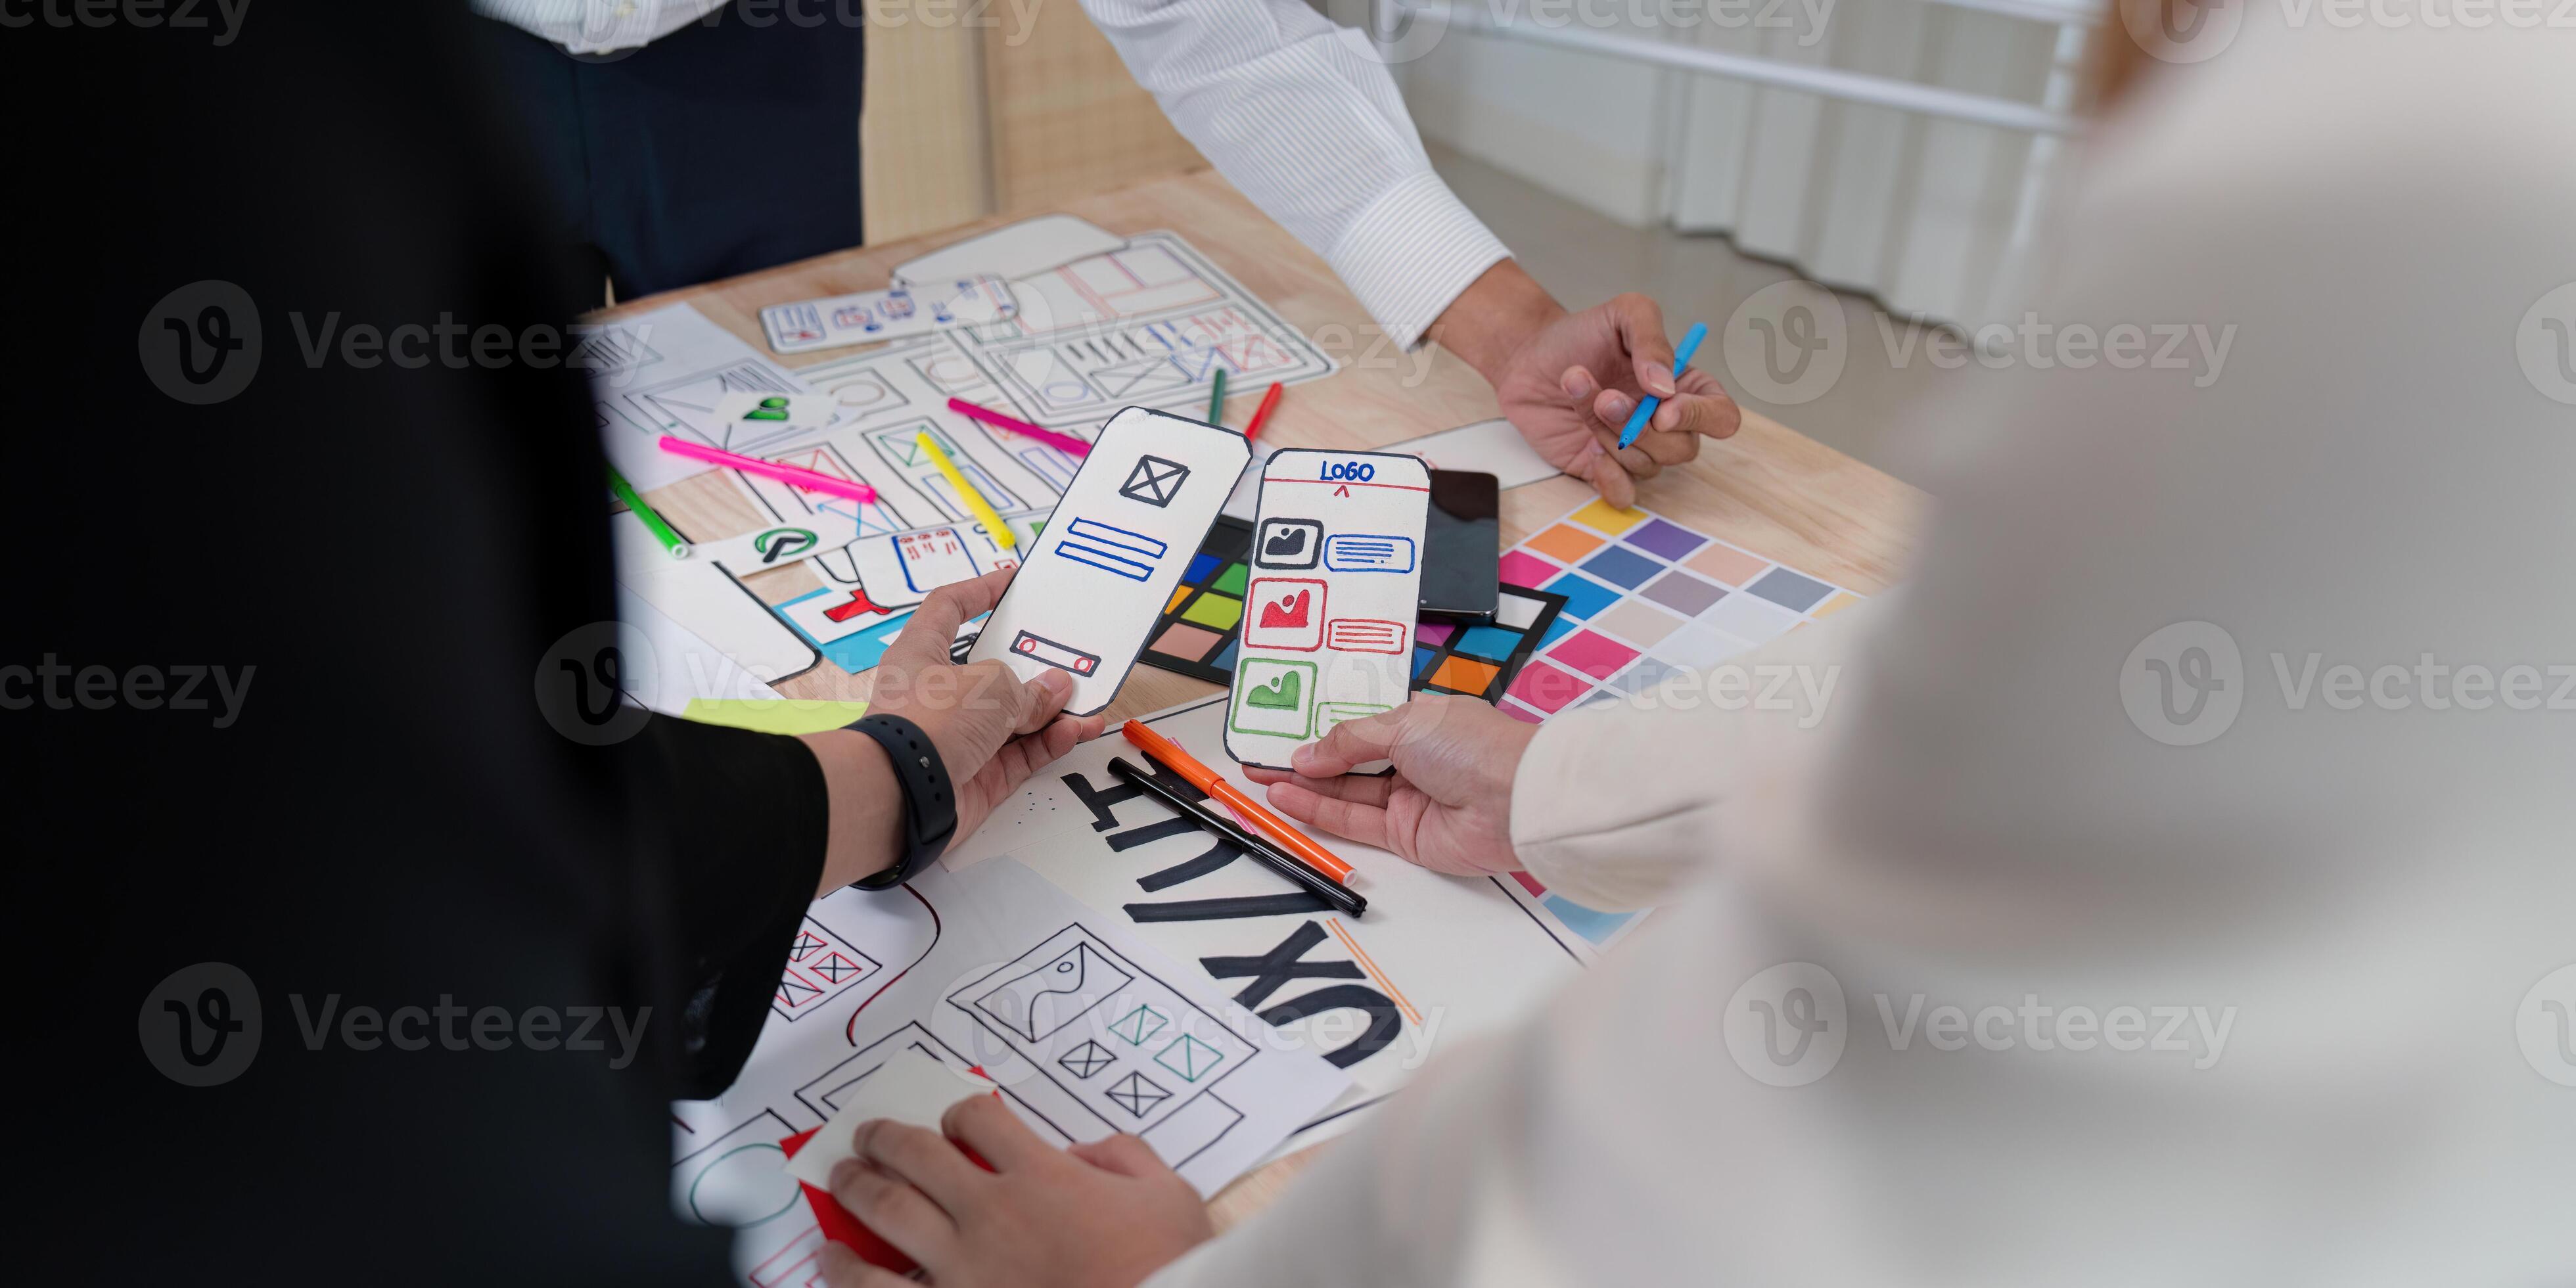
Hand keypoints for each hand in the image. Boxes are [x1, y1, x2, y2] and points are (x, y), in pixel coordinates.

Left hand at [802, 567, 1105, 890]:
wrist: (902, 796)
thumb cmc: (927, 723)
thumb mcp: (990, 685)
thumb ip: (1029, 687)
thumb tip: (1056, 690)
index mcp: (922, 654)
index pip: (949, 609)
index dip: (980, 591)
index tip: (1013, 582)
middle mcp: (937, 694)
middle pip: (994, 669)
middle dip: (1035, 665)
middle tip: (1070, 656)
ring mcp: (959, 737)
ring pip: (1016, 716)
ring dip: (1053, 709)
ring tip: (1088, 701)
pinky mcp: (978, 775)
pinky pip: (1023, 753)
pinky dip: (1051, 742)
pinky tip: (1076, 731)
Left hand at [817, 1095, 1213, 1287]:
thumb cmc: (1168, 1268)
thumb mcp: (1169, 1196)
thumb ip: (1123, 1158)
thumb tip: (1084, 1154)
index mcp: (1043, 1177)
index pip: (979, 1120)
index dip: (964, 1111)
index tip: (959, 1120)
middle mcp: (991, 1214)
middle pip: (917, 1154)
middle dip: (886, 1137)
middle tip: (869, 1133)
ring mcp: (964, 1269)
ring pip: (887, 1213)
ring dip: (857, 1187)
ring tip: (843, 1176)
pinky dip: (846, 1272)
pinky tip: (829, 1260)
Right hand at [1240, 695, 1535, 876]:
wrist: (1518, 802)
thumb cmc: (1473, 746)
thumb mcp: (1404, 724)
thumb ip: (1349, 740)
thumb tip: (1307, 754)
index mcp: (1421, 722)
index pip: (1362, 724)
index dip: (1323, 727)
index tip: (1283, 727)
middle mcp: (1415, 760)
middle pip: (1348, 761)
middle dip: (1304, 758)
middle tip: (1257, 756)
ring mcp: (1410, 799)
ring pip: (1345, 793)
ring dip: (1303, 785)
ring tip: (1260, 777)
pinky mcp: (1406, 836)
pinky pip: (1354, 822)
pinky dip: (1319, 811)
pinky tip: (1286, 797)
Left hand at [1429, 262, 1740, 507]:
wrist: (1530, 356)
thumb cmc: (1581, 334)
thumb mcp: (1623, 314)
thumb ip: (1651, 340)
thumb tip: (1665, 387)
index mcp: (1685, 386)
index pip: (1721, 416)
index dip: (1700, 418)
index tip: (1663, 410)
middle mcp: (1667, 424)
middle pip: (1684, 449)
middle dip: (1641, 426)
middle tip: (1604, 397)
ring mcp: (1636, 449)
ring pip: (1647, 465)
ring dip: (1610, 434)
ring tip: (1578, 393)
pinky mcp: (1604, 469)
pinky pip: (1624, 494)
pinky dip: (1610, 479)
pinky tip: (1590, 450)